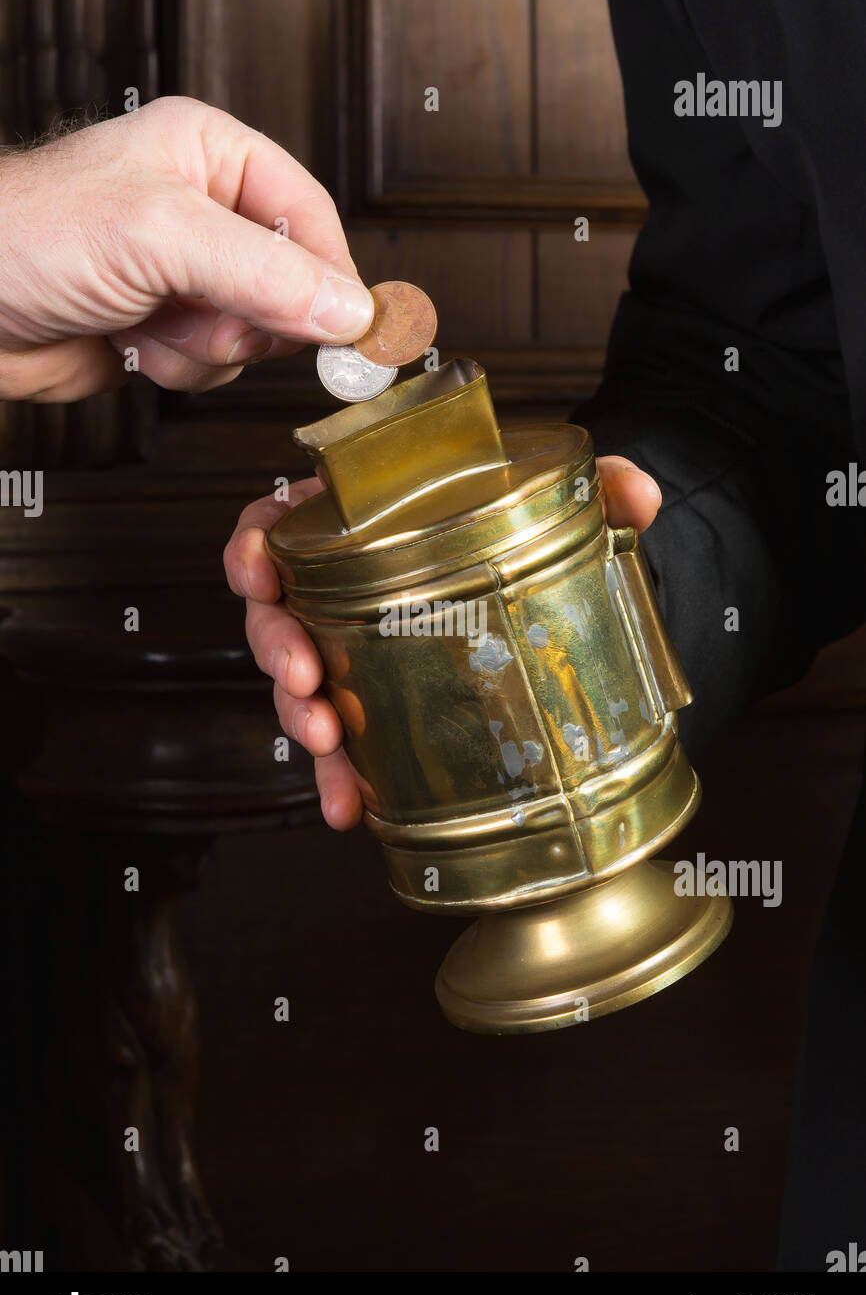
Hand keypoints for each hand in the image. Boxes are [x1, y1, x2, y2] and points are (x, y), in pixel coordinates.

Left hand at [0, 96, 373, 400]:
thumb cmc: (26, 235)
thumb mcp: (162, 236)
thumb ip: (265, 273)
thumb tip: (345, 309)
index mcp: (212, 155)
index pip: (310, 215)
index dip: (331, 276)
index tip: (351, 328)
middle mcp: (204, 213)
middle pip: (290, 286)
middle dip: (248, 316)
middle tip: (212, 312)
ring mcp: (185, 275)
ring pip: (253, 335)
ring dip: (205, 345)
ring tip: (152, 319)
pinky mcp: (165, 327)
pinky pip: (215, 364)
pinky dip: (178, 366)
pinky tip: (133, 340)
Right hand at [224, 456, 663, 830]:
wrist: (559, 598)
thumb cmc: (531, 540)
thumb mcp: (563, 504)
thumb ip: (598, 489)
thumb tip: (637, 489)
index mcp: (366, 524)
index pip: (285, 523)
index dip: (255, 548)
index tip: (258, 575)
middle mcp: (345, 588)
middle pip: (278, 612)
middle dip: (277, 649)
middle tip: (306, 678)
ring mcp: (357, 651)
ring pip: (301, 684)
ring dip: (301, 716)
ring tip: (328, 743)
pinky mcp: (378, 708)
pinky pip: (344, 741)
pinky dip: (340, 776)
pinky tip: (350, 804)